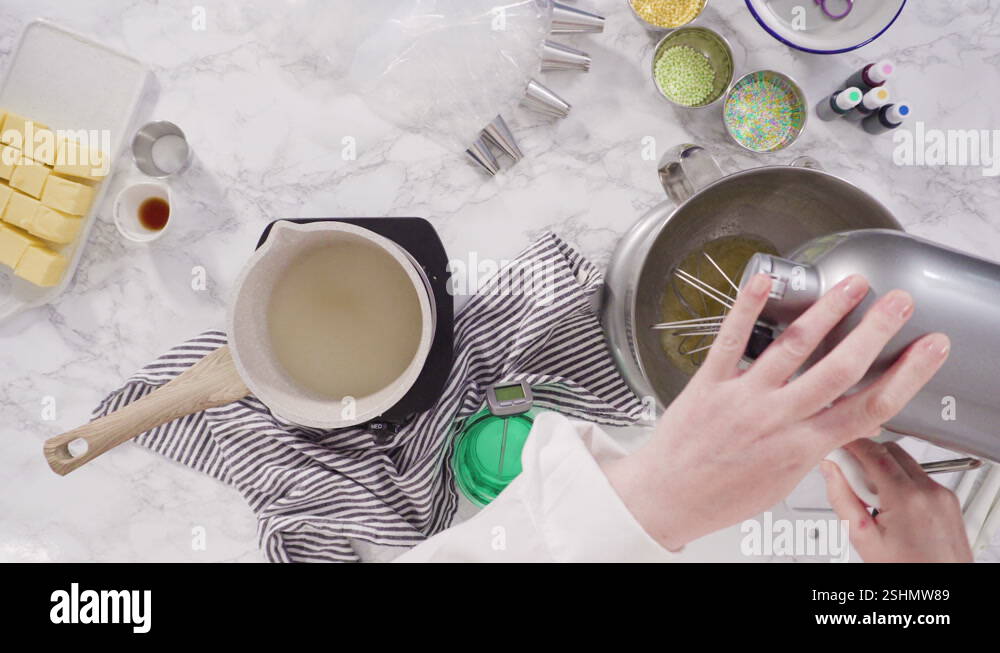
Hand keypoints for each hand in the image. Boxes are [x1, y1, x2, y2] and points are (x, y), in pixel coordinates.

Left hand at [602, 273, 949, 550]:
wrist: (666, 499)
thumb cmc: (720, 494)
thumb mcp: (782, 481)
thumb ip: (813, 448)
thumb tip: (841, 422)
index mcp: (802, 448)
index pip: (868, 407)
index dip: (905, 375)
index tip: (925, 349)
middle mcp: (776, 420)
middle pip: (838, 370)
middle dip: (874, 331)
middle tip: (897, 302)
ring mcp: (742, 398)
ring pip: (792, 347)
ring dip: (825, 310)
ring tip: (848, 284)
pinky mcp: (708, 383)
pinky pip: (731, 340)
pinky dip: (747, 307)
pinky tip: (763, 281)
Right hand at [821, 440, 972, 561]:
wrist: (939, 587)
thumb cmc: (907, 569)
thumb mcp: (862, 538)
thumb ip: (841, 497)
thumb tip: (830, 470)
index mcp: (906, 498)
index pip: (872, 452)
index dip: (849, 445)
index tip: (836, 449)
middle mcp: (930, 491)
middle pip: (890, 450)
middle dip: (866, 456)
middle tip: (850, 477)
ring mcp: (943, 495)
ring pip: (906, 461)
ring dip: (884, 468)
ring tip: (873, 498)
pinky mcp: (949, 500)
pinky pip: (920, 477)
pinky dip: (902, 481)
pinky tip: (892, 506)